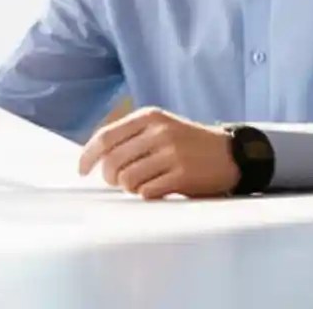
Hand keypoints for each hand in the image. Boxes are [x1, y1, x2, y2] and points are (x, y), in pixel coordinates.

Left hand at [78, 107, 238, 199]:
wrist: (231, 153)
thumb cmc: (188, 143)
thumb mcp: (160, 128)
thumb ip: (131, 137)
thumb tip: (94, 157)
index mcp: (149, 117)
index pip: (105, 136)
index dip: (88, 156)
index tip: (81, 170)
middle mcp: (159, 132)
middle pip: (112, 161)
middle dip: (110, 177)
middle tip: (119, 182)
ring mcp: (171, 153)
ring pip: (127, 179)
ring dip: (129, 187)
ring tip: (142, 184)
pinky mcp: (182, 175)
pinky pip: (147, 192)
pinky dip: (146, 194)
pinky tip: (157, 189)